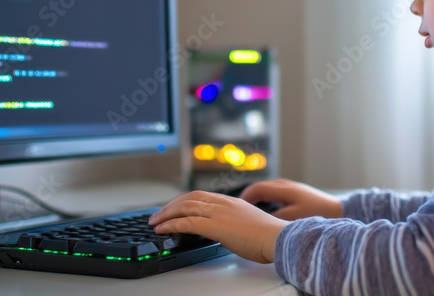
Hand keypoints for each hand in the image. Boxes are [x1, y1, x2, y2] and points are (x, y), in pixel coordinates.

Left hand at [148, 191, 286, 263]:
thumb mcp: (248, 222)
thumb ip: (234, 222)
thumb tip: (225, 230)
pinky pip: (187, 223)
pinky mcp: (216, 226)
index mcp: (230, 201)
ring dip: (166, 214)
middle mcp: (222, 203)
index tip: (173, 208)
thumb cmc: (268, 235)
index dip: (183, 201)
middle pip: (188, 198)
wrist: (278, 238)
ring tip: (155, 222)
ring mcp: (219, 213)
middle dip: (170, 206)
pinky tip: (162, 229)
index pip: (199, 195)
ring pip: (184, 207)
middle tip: (158, 215)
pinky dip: (171, 225)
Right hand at [239, 179, 342, 220]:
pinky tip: (267, 213)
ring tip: (250, 212)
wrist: (338, 210)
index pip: (256, 189)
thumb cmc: (318, 213)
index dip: (244, 198)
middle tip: (239, 210)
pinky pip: (275, 195)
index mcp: (283, 189)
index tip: (236, 208)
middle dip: (248, 199)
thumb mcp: (293, 218)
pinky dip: (267, 201)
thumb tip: (259, 219)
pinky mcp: (296, 193)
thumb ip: (274, 218)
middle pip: (260, 188)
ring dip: (258, 200)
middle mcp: (285, 185)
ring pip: (268, 191)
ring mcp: (291, 188)